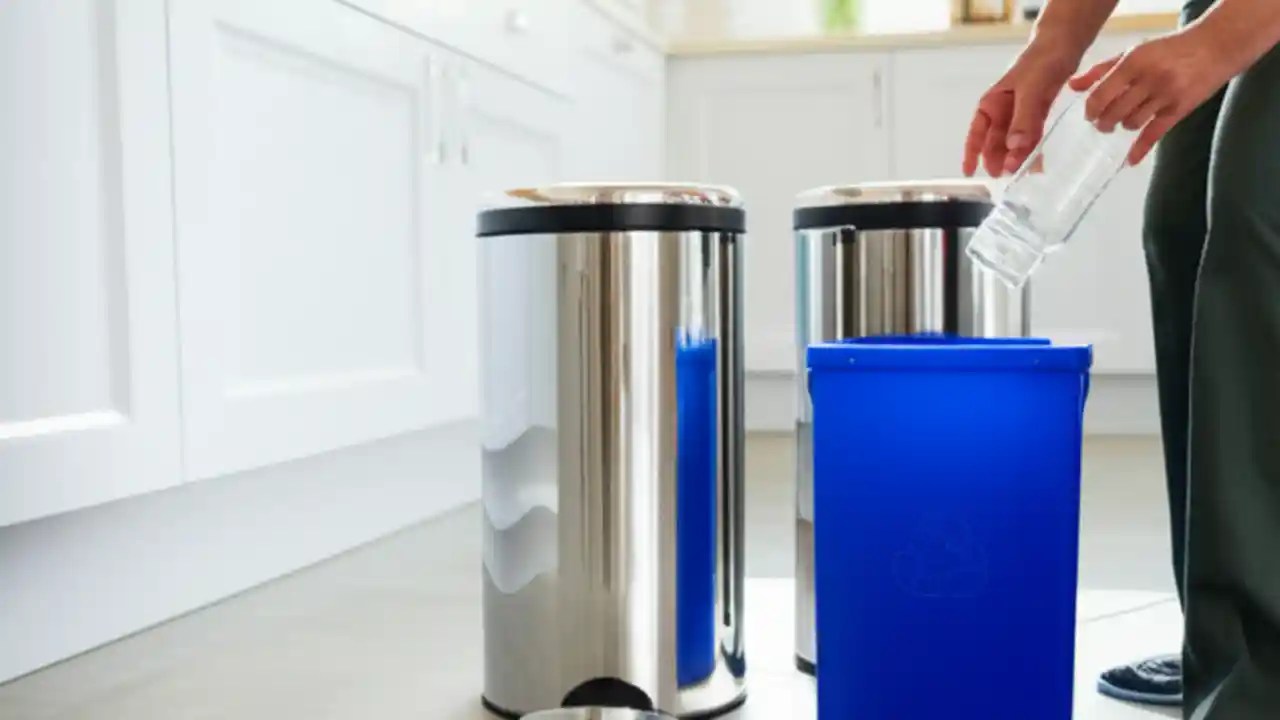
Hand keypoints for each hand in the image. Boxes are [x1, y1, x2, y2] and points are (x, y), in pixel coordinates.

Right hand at [963, 45, 1078, 176]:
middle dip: (999, 161)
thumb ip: (1023, 120)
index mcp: (991, 104)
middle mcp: (1002, 112)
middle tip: (1007, 177)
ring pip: (1014, 143)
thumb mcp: (1030, 90)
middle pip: (996, 143)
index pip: (976, 134)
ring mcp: (1020, 116)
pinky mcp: (1037, 116)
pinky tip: (1037, 162)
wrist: (1064, 45)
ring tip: (1024, 174)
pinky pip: (1032, 137)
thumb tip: (1014, 148)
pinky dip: (1033, 150)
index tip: (970, 173)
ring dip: (1017, 158)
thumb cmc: (1040, 60)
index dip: (971, 154)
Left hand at [1068, 30, 1236, 164]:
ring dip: (1123, 126)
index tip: (1090, 114)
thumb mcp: (1133, 53)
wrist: (1214, 47)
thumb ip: (1101, 69)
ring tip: (1123, 122)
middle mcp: (1149, 78)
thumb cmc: (1168, 50)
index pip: (1101, 93)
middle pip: (1114, 112)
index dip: (1091, 109)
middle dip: (1104, 122)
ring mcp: (1166, 94)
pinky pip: (1155, 134)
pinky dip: (1140, 150)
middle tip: (1103, 124)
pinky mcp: (1180, 109)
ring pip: (1132, 123)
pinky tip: (1130, 160)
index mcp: (1134, 61)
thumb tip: (1071, 86)